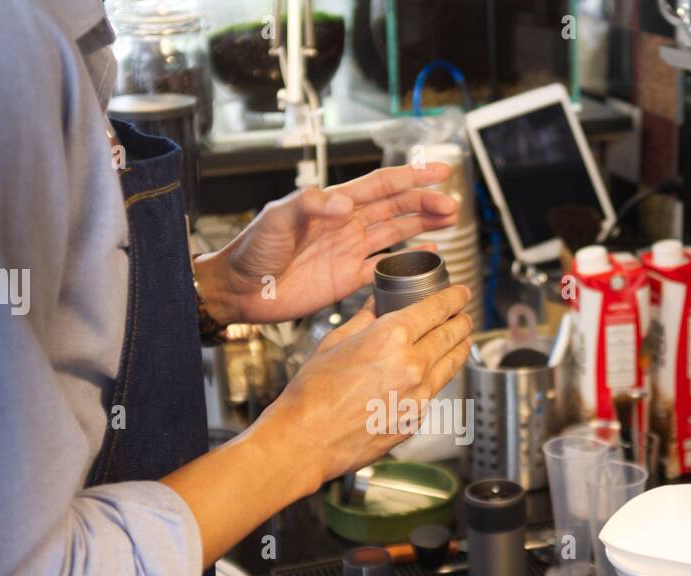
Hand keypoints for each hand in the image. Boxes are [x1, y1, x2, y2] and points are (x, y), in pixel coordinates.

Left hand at [194, 165, 459, 325]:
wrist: (239, 288)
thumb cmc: (252, 249)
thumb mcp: (276, 218)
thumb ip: (310, 205)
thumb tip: (346, 204)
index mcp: (333, 205)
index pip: (379, 185)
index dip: (409, 177)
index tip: (437, 172)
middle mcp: (346, 225)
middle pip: (394, 208)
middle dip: (424, 203)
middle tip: (451, 205)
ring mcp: (349, 251)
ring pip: (395, 234)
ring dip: (422, 226)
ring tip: (449, 220)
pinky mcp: (347, 279)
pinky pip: (383, 267)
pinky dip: (407, 261)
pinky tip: (428, 254)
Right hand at [257, 285, 472, 485]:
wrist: (307, 441)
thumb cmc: (312, 394)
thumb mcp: (335, 342)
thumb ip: (365, 319)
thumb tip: (378, 303)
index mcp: (392, 337)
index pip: (437, 308)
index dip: (454, 297)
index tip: (460, 294)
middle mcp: (412, 365)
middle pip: (453, 334)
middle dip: (462, 321)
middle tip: (464, 314)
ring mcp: (418, 395)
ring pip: (452, 364)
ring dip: (460, 347)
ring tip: (460, 339)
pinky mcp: (416, 419)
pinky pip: (436, 390)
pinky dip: (439, 375)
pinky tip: (434, 371)